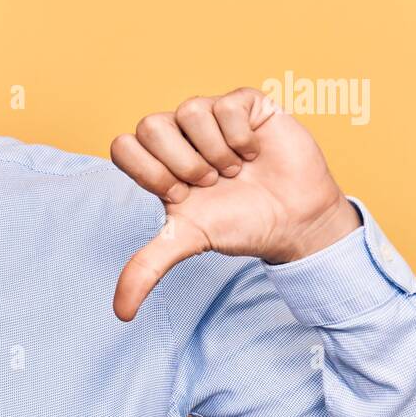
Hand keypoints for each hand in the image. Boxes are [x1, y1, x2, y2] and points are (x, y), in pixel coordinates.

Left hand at [109, 87, 359, 321]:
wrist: (295, 220)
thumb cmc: (240, 226)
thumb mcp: (188, 242)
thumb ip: (147, 268)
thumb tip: (120, 314)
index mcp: (157, 162)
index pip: (122, 146)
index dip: (149, 172)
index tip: (180, 195)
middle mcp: (178, 135)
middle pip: (149, 125)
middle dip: (183, 164)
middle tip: (210, 184)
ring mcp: (210, 115)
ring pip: (189, 111)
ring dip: (215, 152)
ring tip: (234, 171)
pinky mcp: (244, 102)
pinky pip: (226, 105)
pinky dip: (241, 138)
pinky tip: (253, 153)